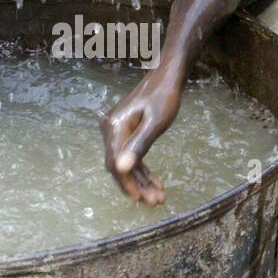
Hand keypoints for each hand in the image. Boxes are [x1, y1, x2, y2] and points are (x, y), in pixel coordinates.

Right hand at [99, 71, 181, 205]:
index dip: (126, 183)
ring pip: (126, 162)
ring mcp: (117, 130)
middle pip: (119, 165)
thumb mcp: (155, 123)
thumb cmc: (164, 97)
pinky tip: (155, 181)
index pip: (115, 163)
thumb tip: (120, 169)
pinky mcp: (126, 131)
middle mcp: (110, 129)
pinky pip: (131, 154)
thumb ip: (139, 146)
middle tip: (156, 201)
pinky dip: (142, 169)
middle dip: (137, 185)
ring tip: (158, 196)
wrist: (166, 76)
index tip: (140, 199)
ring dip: (141, 180)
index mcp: (115, 127)